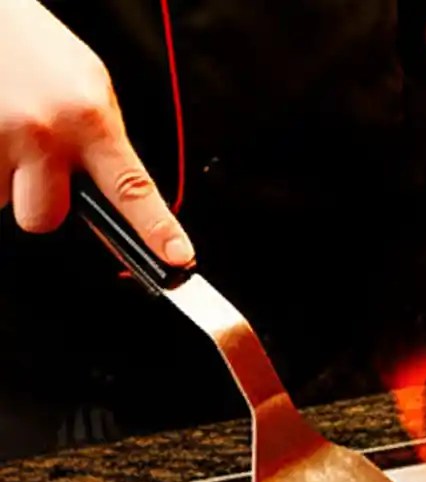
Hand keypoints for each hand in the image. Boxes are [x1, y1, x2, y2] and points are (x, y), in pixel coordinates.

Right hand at [0, 0, 192, 264]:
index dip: (157, 229)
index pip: (132, 188)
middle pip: (43, 219)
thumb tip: (118, 196)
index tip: (178, 257)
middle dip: (40, 201)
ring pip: (2, 201)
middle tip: (36, 164)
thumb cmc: (37, 51)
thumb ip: (104, 142)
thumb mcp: (91, 88)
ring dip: (5, 178)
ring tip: (7, 132)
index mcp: (89, 120)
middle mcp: (42, 134)